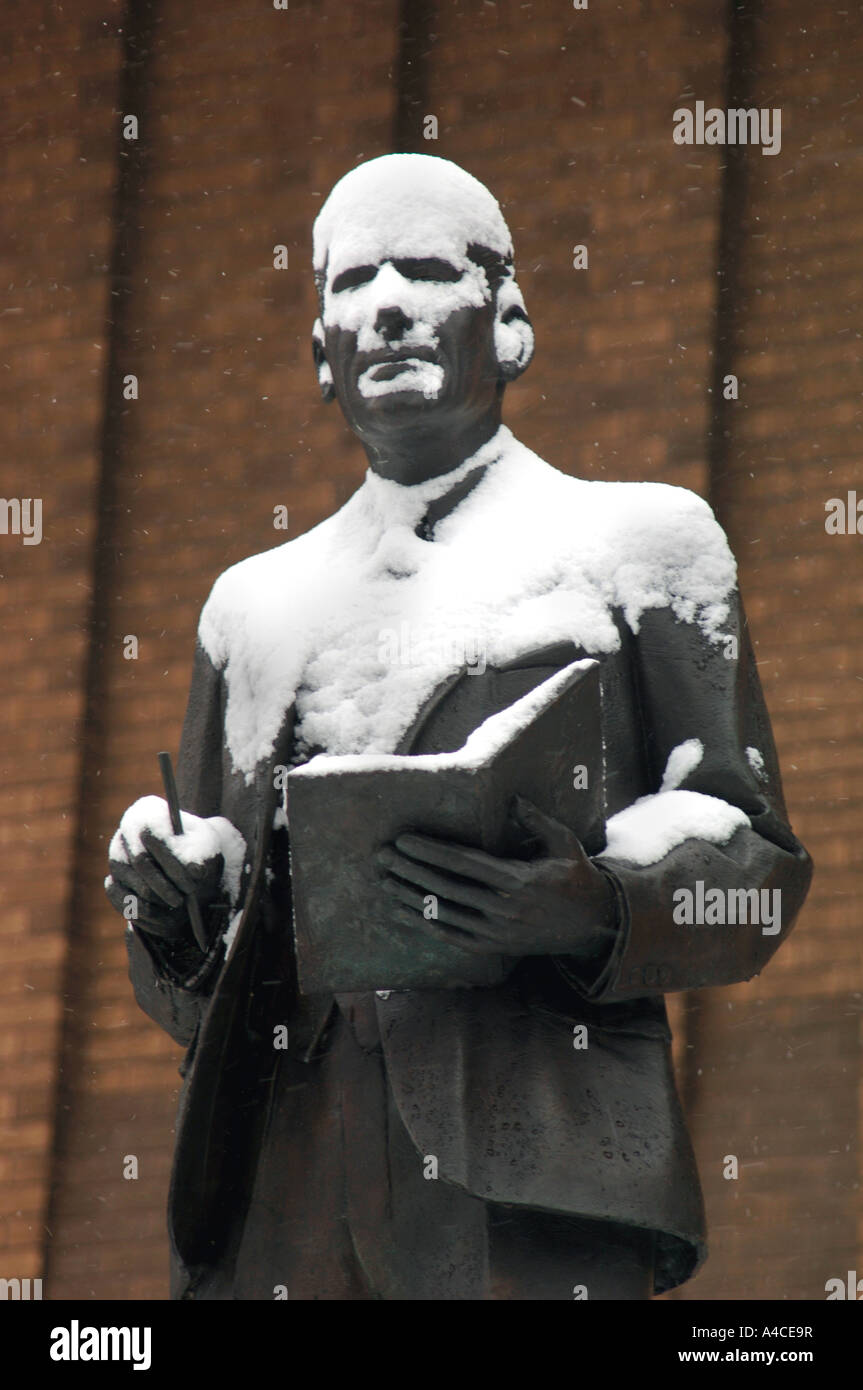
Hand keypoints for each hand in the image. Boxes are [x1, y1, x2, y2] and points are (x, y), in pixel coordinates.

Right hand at [105, 795, 229, 943]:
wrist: (189, 868)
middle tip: (182, 900)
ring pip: (131, 882)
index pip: (152, 836)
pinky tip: (161, 913)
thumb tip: (196, 871)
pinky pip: (119, 898)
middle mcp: (126, 834)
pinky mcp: (113, 882)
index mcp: (147, 814)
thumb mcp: (206, 848)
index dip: (171, 862)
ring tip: (177, 904)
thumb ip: (202, 856)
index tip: (191, 883)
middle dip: (163, 884)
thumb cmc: (197, 850)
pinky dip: (140, 909)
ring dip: (155, 898)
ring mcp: (116, 859)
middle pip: (140, 862)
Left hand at [376, 794, 618, 958]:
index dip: (430, 851)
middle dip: (410, 871)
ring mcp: (496, 931)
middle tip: (381, 855)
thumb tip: (512, 799)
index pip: (463, 863)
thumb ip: (536, 820)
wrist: (591, 925)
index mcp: (518, 880)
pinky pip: (450, 935)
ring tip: (384, 880)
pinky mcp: (492, 947)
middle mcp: (503, 908)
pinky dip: (424, 923)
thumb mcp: (563, 842)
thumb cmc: (575, 876)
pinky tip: (402, 910)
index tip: (404, 839)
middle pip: (446, 887)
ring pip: (443, 913)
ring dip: (409, 897)